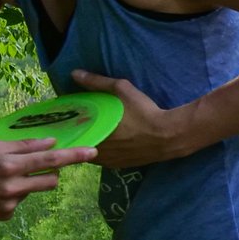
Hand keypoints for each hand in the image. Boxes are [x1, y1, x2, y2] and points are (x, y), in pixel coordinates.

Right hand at [0, 137, 96, 221]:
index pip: (50, 159)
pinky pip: (20, 201)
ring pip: (35, 190)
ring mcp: (9, 205)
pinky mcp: (5, 216)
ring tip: (4, 178)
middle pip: (51, 180)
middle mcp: (12, 187)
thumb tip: (51, 142)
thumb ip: (23, 146)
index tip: (93, 152)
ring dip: (30, 182)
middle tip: (42, 165)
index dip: (74, 156)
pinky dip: (14, 194)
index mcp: (9, 165)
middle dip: (53, 172)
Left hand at [73, 69, 199, 168]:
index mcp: (95, 136)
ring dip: (92, 142)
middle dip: (81, 133)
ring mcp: (111, 163)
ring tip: (94, 130)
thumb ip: (97, 82)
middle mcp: (100, 154)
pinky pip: (106, 159)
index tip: (68, 117)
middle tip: (82, 121)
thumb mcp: (121, 90)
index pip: (72, 134)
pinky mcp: (123, 166)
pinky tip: (110, 141)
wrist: (170, 135)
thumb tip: (74, 73)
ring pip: (93, 154)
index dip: (69, 126)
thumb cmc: (144, 112)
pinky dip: (104, 151)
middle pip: (82, 143)